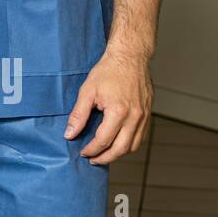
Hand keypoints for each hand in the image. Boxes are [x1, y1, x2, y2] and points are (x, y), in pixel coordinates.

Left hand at [67, 46, 152, 163]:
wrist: (130, 57)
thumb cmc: (108, 71)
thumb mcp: (87, 91)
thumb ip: (78, 115)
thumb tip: (70, 134)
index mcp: (119, 112)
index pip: (104, 140)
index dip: (91, 150)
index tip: (83, 152)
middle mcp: (135, 117)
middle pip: (121, 149)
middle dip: (105, 158)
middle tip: (93, 159)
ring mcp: (144, 116)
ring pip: (134, 146)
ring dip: (118, 153)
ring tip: (104, 154)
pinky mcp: (148, 114)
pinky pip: (141, 137)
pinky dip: (129, 144)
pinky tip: (117, 142)